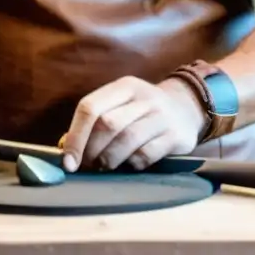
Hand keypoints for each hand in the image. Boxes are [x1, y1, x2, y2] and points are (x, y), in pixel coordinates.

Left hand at [60, 76, 205, 171]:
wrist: (187, 107)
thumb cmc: (143, 111)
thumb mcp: (122, 104)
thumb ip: (96, 120)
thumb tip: (67, 148)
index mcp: (124, 86)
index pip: (90, 107)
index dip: (75, 136)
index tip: (68, 161)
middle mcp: (143, 97)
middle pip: (107, 124)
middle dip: (91, 150)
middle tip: (87, 166)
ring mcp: (161, 116)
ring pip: (127, 140)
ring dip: (109, 159)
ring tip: (104, 167)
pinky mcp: (176, 136)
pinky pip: (147, 154)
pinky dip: (132, 164)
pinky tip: (129, 165)